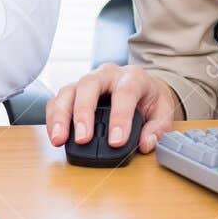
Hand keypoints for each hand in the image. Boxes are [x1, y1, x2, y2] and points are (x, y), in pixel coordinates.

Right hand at [45, 64, 184, 153]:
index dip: (120, 117)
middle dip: (83, 112)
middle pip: (89, 84)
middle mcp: (107, 75)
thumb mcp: (163, 112)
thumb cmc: (150, 99)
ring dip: (61, 116)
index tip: (116, 141)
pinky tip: (55, 136)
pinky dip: (53, 118)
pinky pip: (57, 100)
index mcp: (133, 77)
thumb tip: (145, 143)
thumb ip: (157, 128)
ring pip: (68, 91)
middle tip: (83, 139)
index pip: (125, 92)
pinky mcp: (73, 92)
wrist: (143, 88)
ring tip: (59, 139)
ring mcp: (87, 81)